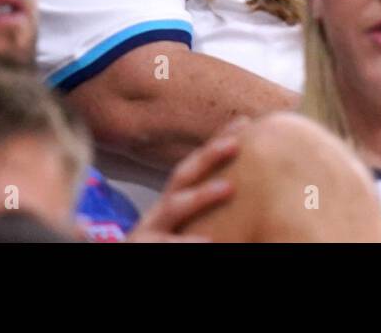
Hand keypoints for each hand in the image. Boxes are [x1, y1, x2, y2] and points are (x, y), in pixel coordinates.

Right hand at [127, 121, 244, 241]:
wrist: (136, 259)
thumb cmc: (164, 242)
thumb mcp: (182, 224)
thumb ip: (202, 205)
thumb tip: (240, 185)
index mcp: (171, 203)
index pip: (195, 166)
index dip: (216, 141)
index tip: (244, 121)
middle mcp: (158, 213)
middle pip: (182, 176)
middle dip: (208, 156)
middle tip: (236, 141)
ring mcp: (147, 232)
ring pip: (172, 208)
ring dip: (200, 195)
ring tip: (228, 187)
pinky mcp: (142, 248)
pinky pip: (162, 244)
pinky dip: (184, 242)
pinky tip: (206, 241)